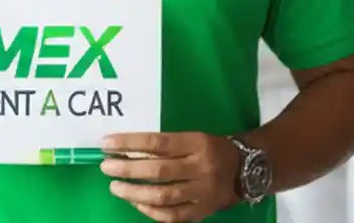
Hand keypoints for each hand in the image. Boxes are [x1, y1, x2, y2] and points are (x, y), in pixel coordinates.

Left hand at [99, 132, 242, 221]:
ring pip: (164, 196)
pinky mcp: (204, 210)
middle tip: (107, 167)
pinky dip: (152, 211)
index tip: (106, 144)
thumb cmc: (210, 149)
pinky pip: (174, 215)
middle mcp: (200, 167)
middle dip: (127, 170)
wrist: (247, 169)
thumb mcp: (192, 138)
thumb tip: (124, 149)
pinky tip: (136, 203)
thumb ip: (164, 144)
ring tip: (115, 187)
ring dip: (134, 193)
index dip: (129, 143)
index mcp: (196, 143)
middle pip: (158, 171)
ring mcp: (203, 192)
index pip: (157, 142)